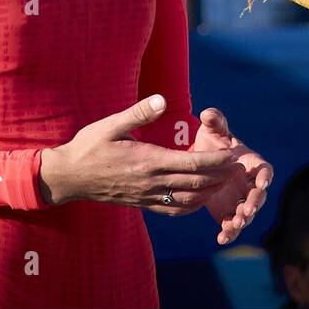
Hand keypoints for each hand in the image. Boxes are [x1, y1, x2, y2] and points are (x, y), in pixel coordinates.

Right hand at [39, 96, 245, 213]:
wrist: (69, 177)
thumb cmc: (88, 147)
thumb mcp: (111, 125)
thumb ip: (139, 112)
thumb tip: (162, 99)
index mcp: (148, 161)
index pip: (191, 164)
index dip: (216, 161)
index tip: (232, 154)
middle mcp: (151, 182)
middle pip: (196, 183)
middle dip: (221, 176)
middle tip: (239, 167)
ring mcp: (147, 196)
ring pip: (188, 200)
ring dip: (210, 191)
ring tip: (225, 181)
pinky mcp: (142, 204)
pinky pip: (173, 209)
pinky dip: (191, 205)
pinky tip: (199, 198)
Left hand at [191, 108, 273, 245]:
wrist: (200, 160)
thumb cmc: (212, 141)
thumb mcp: (213, 129)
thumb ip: (214, 121)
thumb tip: (208, 114)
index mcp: (251, 163)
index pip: (265, 170)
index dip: (265, 177)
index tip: (262, 183)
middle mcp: (249, 183)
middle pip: (258, 195)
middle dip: (254, 203)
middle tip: (247, 210)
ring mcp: (239, 199)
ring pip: (247, 213)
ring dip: (243, 220)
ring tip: (235, 225)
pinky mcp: (227, 212)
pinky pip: (232, 224)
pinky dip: (229, 233)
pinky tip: (221, 238)